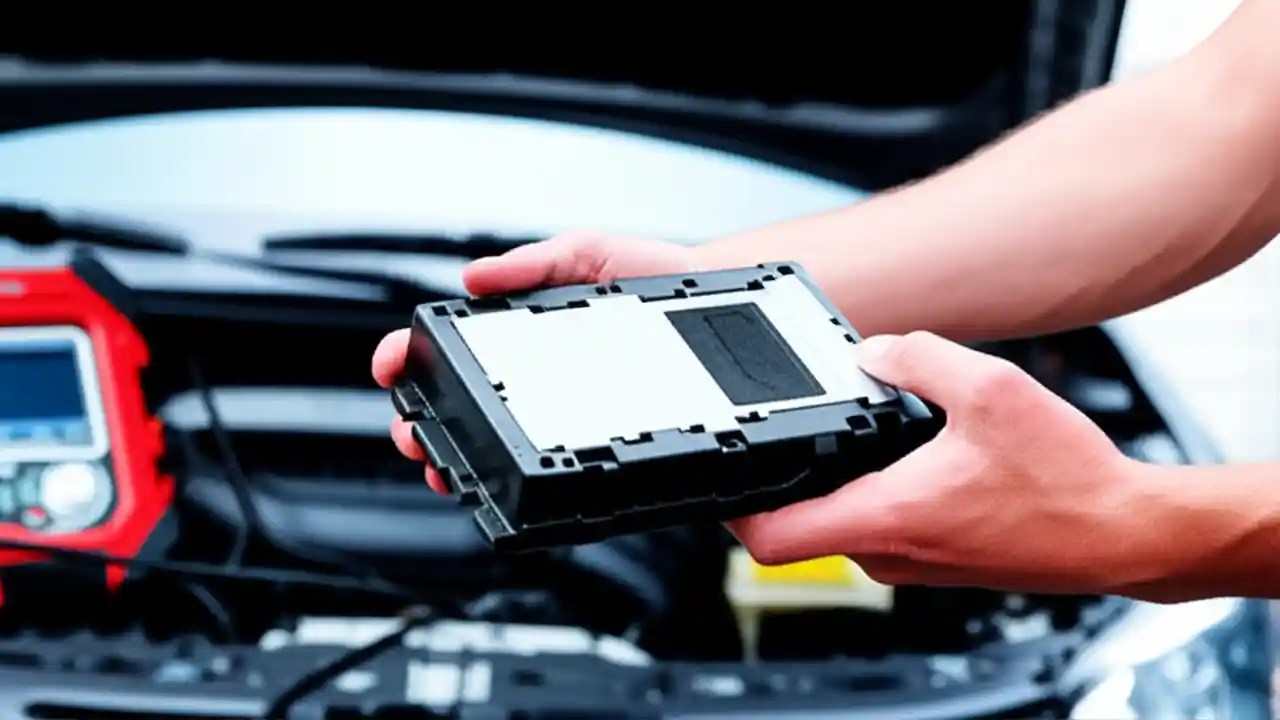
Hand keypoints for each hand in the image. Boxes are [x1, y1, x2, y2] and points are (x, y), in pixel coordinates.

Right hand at [372, 230, 698, 492]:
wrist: (717, 306)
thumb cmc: (654, 278)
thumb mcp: (593, 254)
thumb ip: (540, 260)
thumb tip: (479, 275)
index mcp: (524, 329)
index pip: (452, 350)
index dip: (412, 360)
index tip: (392, 367)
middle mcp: (536, 373)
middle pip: (458, 406)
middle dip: (423, 422)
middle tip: (413, 432)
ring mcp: (565, 410)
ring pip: (495, 446)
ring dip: (461, 459)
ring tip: (448, 469)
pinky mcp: (599, 443)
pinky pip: (552, 471)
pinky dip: (519, 482)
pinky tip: (510, 488)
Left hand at [728, 331, 1179, 596]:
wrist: (1124, 532)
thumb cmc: (1067, 482)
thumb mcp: (990, 390)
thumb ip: (919, 357)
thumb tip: (875, 350)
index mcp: (886, 517)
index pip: (771, 539)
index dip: (730, 509)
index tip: (719, 476)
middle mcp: (889, 551)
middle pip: (800, 524)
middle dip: (790, 473)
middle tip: (793, 423)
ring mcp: (911, 562)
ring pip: (843, 520)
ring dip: (839, 478)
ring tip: (856, 428)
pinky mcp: (935, 559)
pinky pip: (880, 523)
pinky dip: (875, 488)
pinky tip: (903, 451)